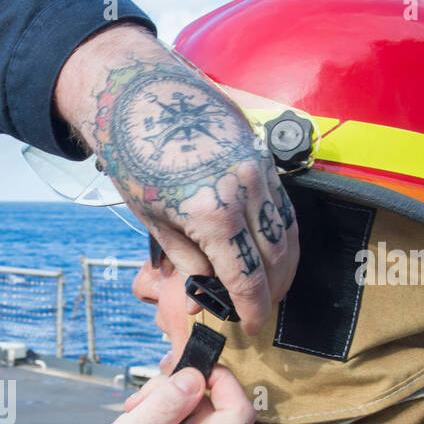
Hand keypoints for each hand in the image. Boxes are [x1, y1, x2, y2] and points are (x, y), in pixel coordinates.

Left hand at [54, 23, 299, 334]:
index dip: (253, 310)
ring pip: (287, 232)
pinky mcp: (262, 155)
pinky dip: (282, 234)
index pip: (247, 279)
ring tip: (271, 287)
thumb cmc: (135, 157)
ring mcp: (259, 170)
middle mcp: (245, 192)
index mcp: (214, 215)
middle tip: (261, 312)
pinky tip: (270, 249)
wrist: (138, 94)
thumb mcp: (152, 218)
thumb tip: (201, 299)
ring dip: (284, 265)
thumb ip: (184, 261)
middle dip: (274, 292)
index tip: (252, 328)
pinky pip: (283, 205)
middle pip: (277, 259)